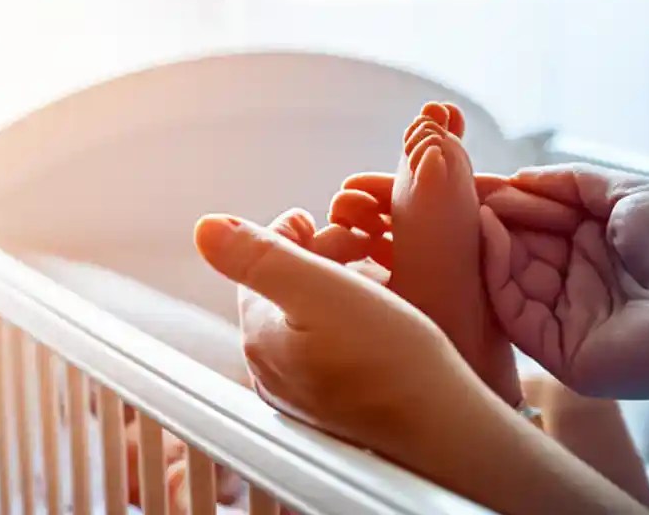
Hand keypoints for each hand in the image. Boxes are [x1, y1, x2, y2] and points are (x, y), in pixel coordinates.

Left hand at [192, 209, 477, 461]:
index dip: (286, 232)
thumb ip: (262, 256)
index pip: (254, 266)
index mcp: (259, 338)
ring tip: (372, 272)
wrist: (443, 430)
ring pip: (307, 318)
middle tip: (356, 241)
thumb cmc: (391, 360)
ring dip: (334, 285)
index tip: (319, 218)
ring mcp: (304, 395)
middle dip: (313, 255)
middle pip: (280, 290)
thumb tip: (205, 227)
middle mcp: (272, 372)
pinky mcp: (338, 410)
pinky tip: (381, 315)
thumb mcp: (323, 290)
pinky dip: (349, 319)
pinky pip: (330, 348)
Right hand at [478, 163, 648, 397]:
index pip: (538, 219)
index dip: (507, 198)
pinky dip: (495, 273)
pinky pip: (515, 312)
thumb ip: (571, 182)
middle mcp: (579, 280)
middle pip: (519, 247)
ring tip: (471, 206)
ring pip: (510, 278)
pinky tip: (490, 234)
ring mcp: (568, 318)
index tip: (469, 175)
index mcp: (599, 244)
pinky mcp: (560, 353)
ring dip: (488, 240)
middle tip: (454, 189)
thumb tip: (518, 176)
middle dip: (491, 216)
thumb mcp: (629, 193)